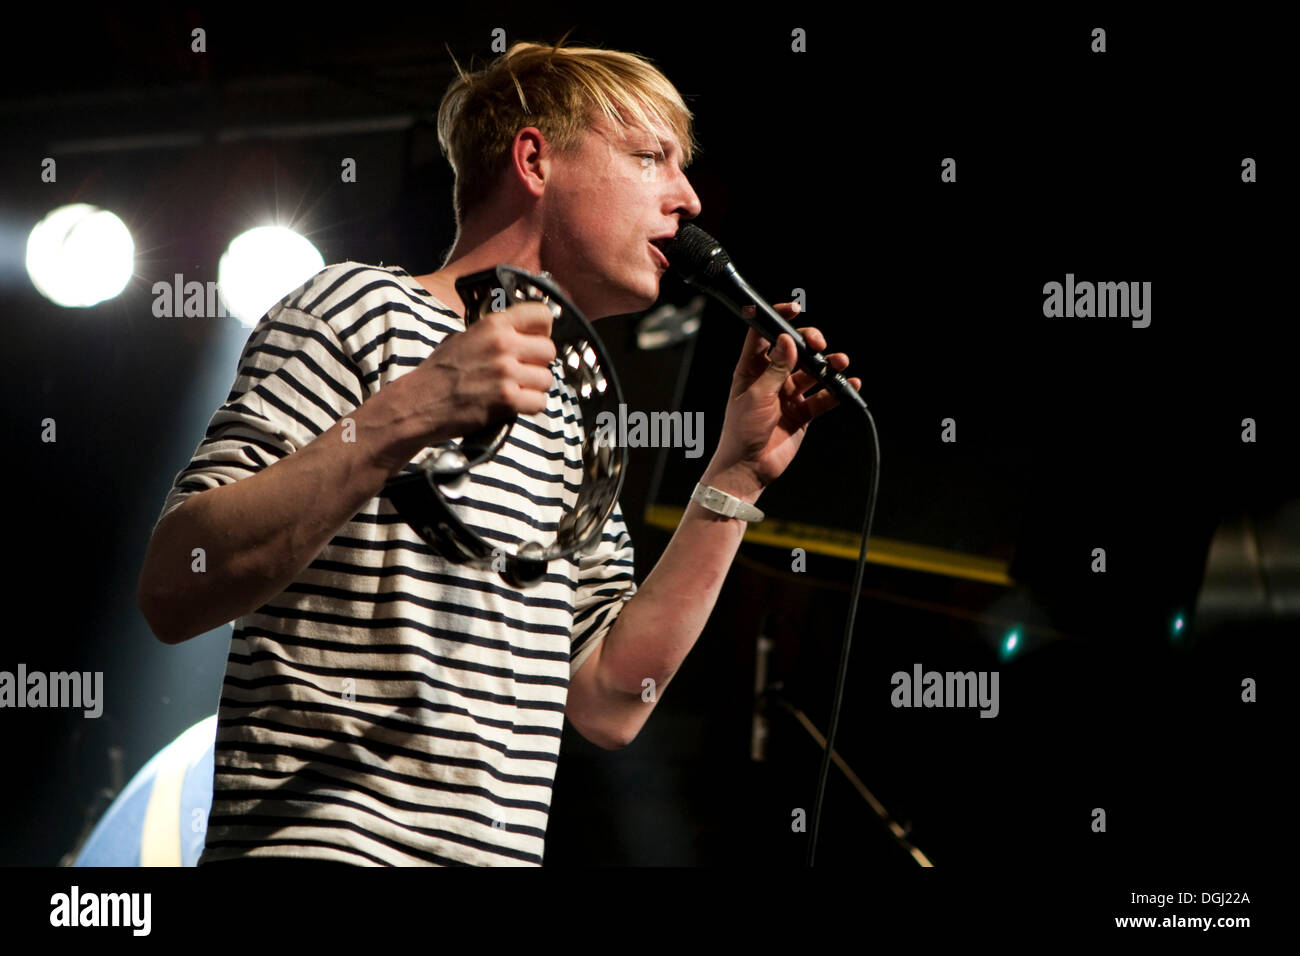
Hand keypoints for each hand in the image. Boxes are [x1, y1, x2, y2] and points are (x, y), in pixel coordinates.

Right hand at [393, 300, 557, 448]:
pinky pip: (540, 402)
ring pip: (547, 379)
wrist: (419, 401)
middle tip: (523, 372)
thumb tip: (521, 332)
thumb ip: (494, 333)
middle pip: (549, 350)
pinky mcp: (508, 399)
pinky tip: (513, 405)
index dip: (543, 330)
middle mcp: (503, 344)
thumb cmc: (439, 372)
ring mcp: (506, 372)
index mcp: (494, 324)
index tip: (535, 340)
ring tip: (515, 390)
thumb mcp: (463, 337)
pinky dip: (530, 407)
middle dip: (539, 363)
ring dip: (535, 388)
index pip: (542, 315)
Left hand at [706, 302, 860, 497]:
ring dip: (828, 366)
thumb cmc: (741, 432)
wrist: (749, 468)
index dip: (778, 318)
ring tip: (840, 364)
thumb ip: (776, 369)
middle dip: (810, 343)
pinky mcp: (803, 413)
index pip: (765, 335)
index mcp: (751, 369)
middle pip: (794, 350)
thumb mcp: (758, 396)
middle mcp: (771, 378)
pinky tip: (849, 384)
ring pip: (813, 372)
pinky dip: (836, 391)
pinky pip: (823, 397)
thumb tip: (788, 340)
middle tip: (819, 345)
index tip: (795, 309)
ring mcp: (788, 395)